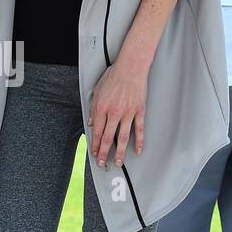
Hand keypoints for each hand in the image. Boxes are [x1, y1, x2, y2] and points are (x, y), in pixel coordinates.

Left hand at [87, 45, 150, 168]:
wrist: (131, 67)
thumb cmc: (114, 76)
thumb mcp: (98, 91)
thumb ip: (94, 109)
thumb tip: (92, 123)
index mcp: (102, 108)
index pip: (97, 131)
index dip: (95, 145)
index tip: (95, 154)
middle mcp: (114, 112)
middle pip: (108, 138)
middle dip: (104, 153)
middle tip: (103, 164)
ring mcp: (128, 113)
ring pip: (123, 137)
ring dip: (120, 152)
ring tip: (118, 163)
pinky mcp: (139, 111)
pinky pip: (139, 129)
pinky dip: (139, 141)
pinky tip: (138, 151)